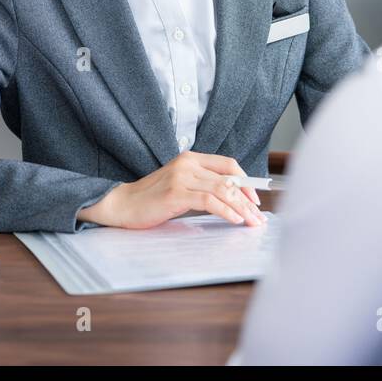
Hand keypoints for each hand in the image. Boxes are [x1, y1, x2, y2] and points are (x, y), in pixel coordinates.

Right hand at [78, 151, 266, 229]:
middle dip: (248, 200)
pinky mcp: (176, 193)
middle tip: (258, 217)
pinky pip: (209, 200)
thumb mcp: (182, 185)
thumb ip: (203, 186)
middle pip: (229, 180)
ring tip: (251, 222)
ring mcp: (182, 177)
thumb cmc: (152, 199)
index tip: (256, 199)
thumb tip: (233, 199)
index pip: (228, 165)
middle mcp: (188, 163)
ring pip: (222, 190)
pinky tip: (234, 220)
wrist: (122, 204)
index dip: (246, 181)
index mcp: (191, 158)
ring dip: (241, 208)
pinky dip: (226, 210)